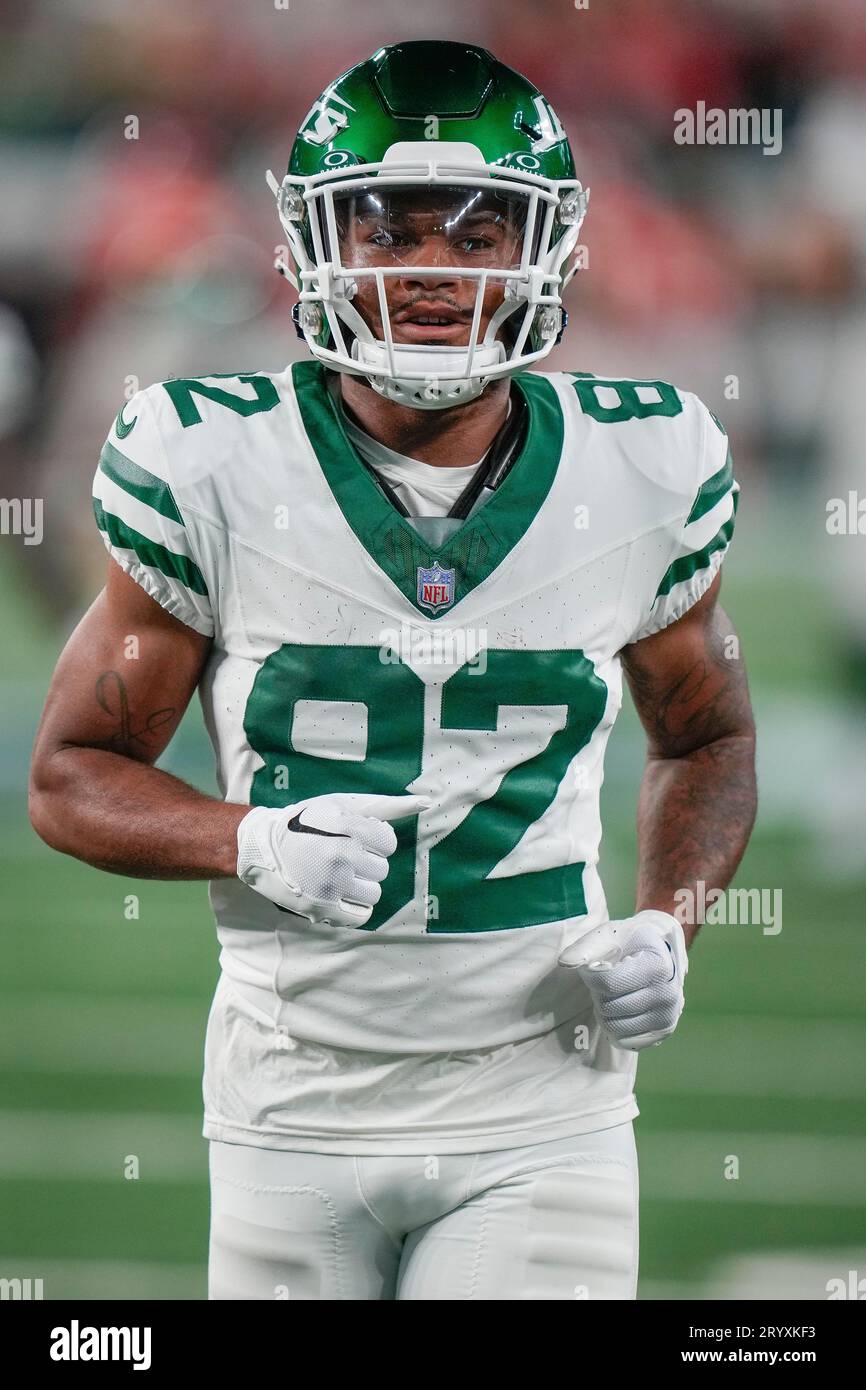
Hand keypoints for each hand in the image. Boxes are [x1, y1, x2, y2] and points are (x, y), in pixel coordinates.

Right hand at [236, 793, 428, 927]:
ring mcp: (331, 883)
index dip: (373, 841)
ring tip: (336, 875)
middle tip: (340, 856)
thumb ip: (387, 806)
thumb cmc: (309, 822)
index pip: (388, 843)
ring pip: (373, 894)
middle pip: (382, 870)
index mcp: (348, 827)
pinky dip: (353, 908)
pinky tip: (338, 893)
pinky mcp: (322, 908)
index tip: (352, 838)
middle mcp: (342, 855)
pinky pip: (361, 916)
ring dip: (360, 886)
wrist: (263, 847)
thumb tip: (427, 801)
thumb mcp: (344, 804)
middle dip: (366, 863)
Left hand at [558, 909, 688, 1050]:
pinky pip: (624, 1040)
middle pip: (609, 1008)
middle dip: (598, 994)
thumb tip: (564, 962)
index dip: (591, 976)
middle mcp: (667, 995)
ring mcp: (667, 1017)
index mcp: (657, 967)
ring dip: (605, 1011)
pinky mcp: (663, 1032)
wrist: (663, 953)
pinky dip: (615, 1026)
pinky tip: (622, 1009)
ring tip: (614, 994)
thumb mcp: (610, 935)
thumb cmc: (632, 942)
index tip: (596, 967)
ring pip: (614, 1027)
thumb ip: (586, 948)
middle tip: (607, 980)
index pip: (607, 984)